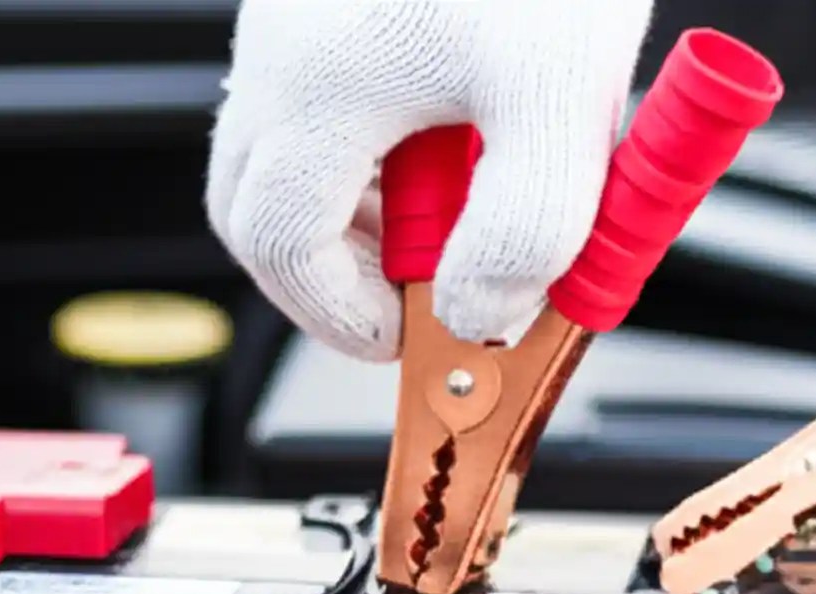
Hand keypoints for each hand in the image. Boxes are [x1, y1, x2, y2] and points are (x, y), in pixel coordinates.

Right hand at [207, 0, 654, 360]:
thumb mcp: (557, 97)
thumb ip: (524, 229)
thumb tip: (483, 314)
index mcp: (316, 89)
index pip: (281, 247)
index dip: (344, 316)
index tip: (414, 339)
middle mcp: (282, 58)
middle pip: (257, 212)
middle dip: (332, 277)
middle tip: (409, 298)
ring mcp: (295, 27)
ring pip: (282, 160)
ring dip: (353, 216)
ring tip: (442, 216)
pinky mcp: (328, 8)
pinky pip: (319, 105)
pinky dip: (372, 152)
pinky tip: (449, 135)